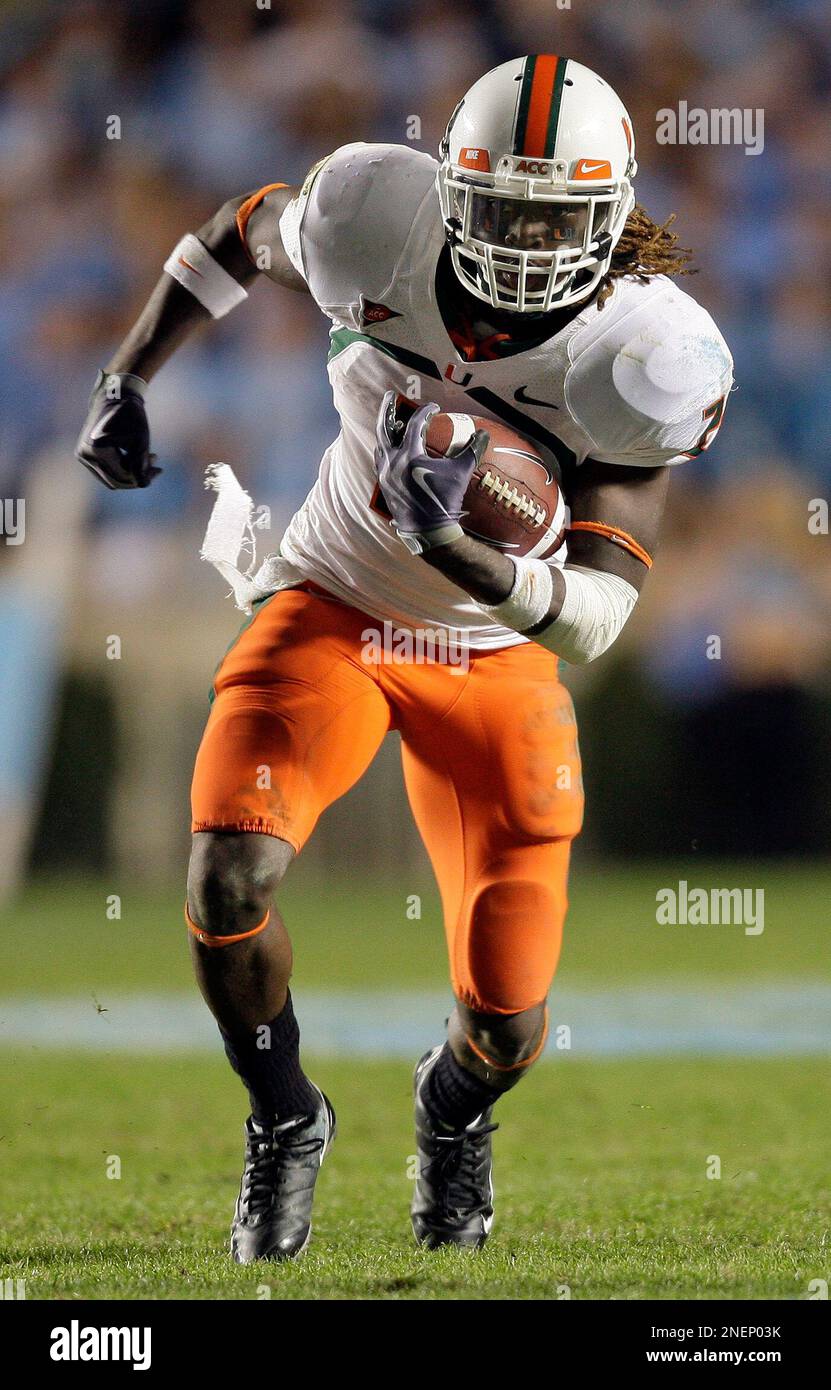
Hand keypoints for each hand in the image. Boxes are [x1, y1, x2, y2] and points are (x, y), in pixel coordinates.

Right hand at [75, 369, 161, 488]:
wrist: (113, 396)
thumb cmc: (130, 416)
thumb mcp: (141, 442)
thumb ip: (142, 466)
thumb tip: (143, 485)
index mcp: (96, 449)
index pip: (121, 477)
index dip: (142, 478)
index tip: (159, 470)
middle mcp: (84, 454)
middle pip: (115, 480)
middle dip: (136, 477)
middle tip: (156, 468)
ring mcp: (82, 455)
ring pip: (110, 476)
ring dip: (129, 473)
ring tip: (149, 459)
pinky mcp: (84, 454)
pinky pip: (105, 469)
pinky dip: (121, 467)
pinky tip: (136, 458)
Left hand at [374, 390, 487, 552]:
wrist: (428, 531)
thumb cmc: (444, 501)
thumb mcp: (460, 474)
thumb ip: (471, 451)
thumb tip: (483, 433)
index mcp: (409, 455)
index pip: (415, 424)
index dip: (425, 412)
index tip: (434, 408)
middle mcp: (392, 461)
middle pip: (384, 428)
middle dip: (386, 410)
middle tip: (389, 396)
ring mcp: (386, 474)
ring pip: (380, 445)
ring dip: (386, 432)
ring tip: (392, 423)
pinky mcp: (385, 485)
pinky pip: (381, 461)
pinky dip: (385, 451)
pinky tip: (391, 450)